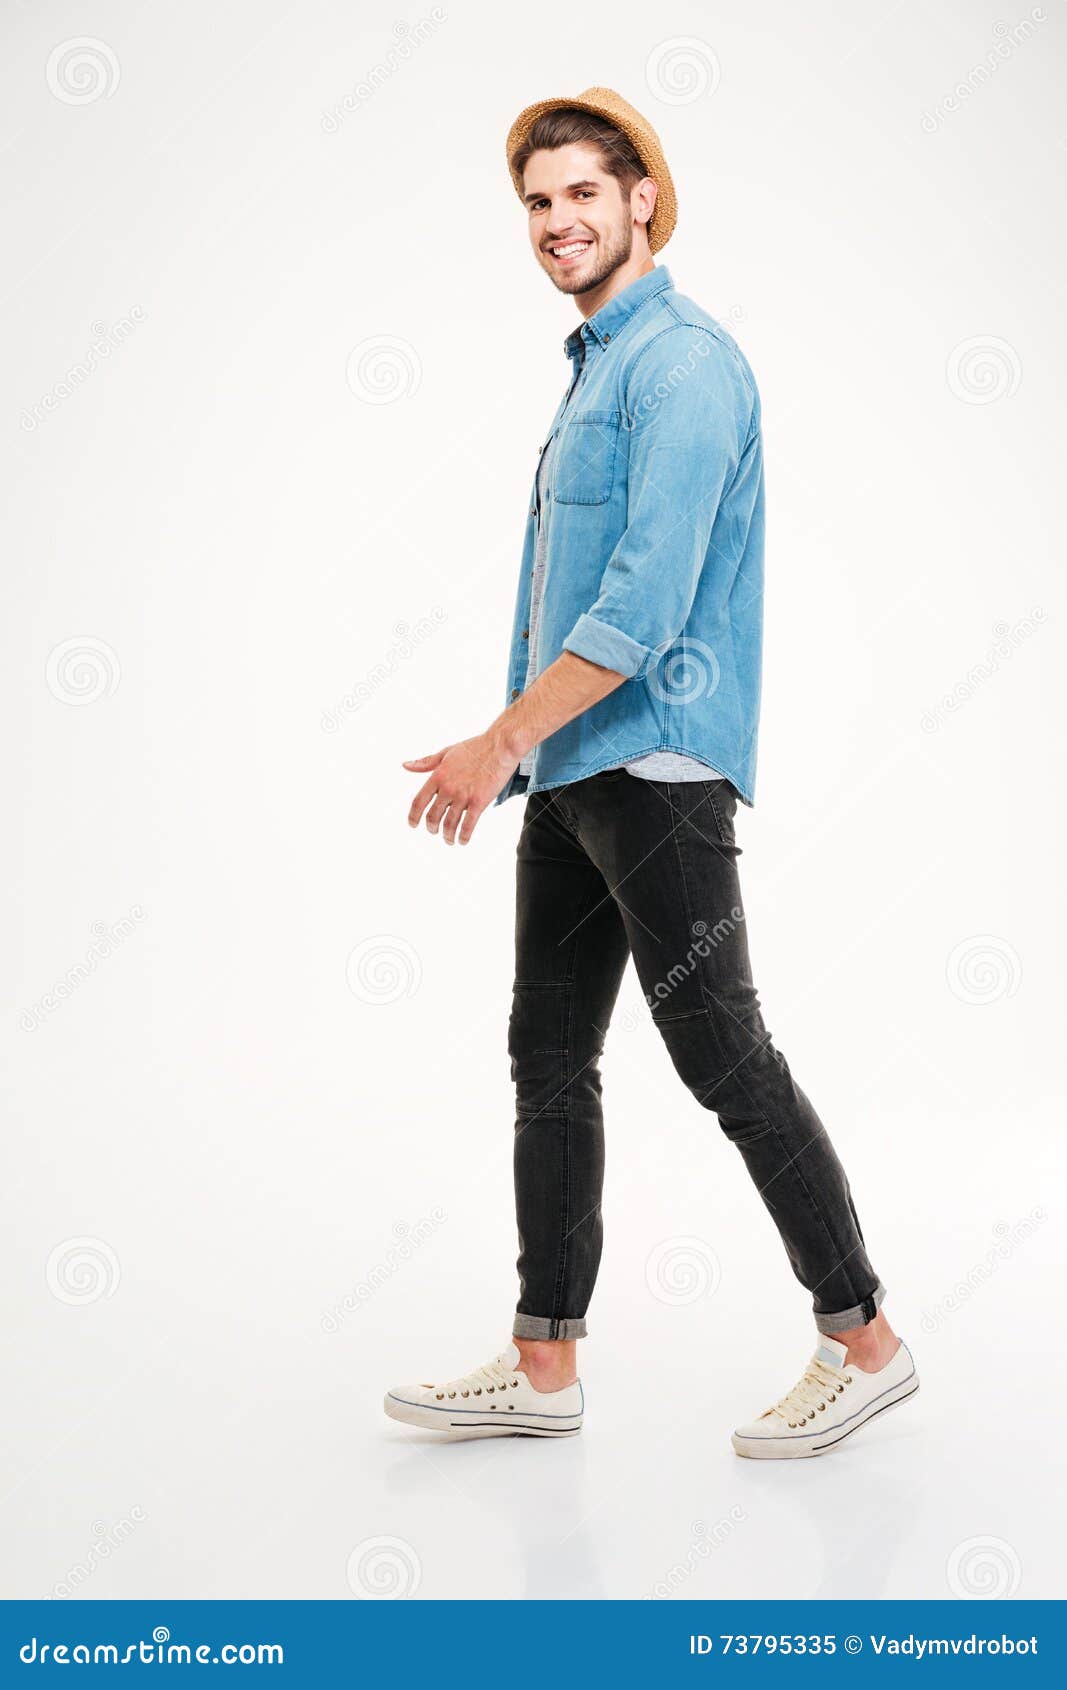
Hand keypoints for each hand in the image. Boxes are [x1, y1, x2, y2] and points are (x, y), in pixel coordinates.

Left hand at [404, 733, 518, 844]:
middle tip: (434, 831)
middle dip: (431, 827)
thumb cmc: (474, 748)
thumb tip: (406, 765)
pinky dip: (463, 836)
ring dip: (447, 835)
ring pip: (449, 824)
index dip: (413, 816)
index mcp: (438, 776)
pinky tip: (463, 841)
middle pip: (432, 816)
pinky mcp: (479, 802)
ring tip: (449, 840)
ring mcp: (463, 796)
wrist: (499, 747)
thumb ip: (426, 762)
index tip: (413, 824)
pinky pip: (468, 825)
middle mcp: (447, 788)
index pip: (419, 801)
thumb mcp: (446, 752)